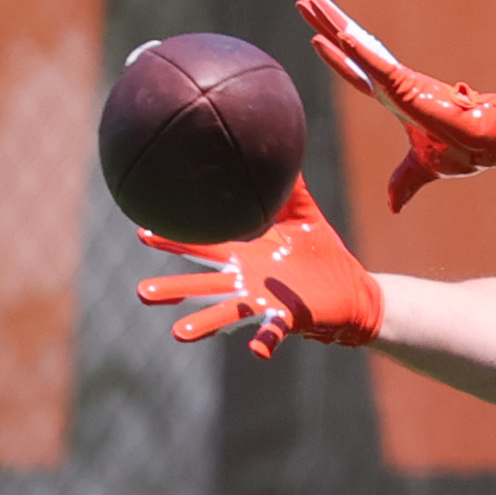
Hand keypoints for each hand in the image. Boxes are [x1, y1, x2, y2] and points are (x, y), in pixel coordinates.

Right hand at [136, 179, 382, 359]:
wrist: (354, 289)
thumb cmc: (324, 254)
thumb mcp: (305, 215)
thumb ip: (291, 186)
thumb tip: (283, 144)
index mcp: (247, 256)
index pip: (204, 245)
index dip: (175, 241)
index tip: (142, 232)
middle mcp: (248, 282)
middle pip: (204, 283)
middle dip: (174, 288)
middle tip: (142, 294)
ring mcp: (266, 302)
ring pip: (228, 312)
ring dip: (205, 322)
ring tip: (179, 333)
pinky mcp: (291, 318)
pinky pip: (274, 332)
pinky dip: (265, 340)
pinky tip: (256, 350)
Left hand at [297, 0, 495, 212]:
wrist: (491, 143)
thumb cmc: (465, 149)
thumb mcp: (423, 168)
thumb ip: (404, 182)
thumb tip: (394, 207)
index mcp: (396, 100)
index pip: (357, 75)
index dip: (336, 57)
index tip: (316, 36)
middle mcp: (394, 85)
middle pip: (353, 51)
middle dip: (328, 25)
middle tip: (305, 2)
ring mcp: (400, 82)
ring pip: (359, 48)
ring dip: (334, 24)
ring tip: (310, 1)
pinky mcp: (409, 86)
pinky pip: (378, 65)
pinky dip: (358, 50)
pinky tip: (338, 33)